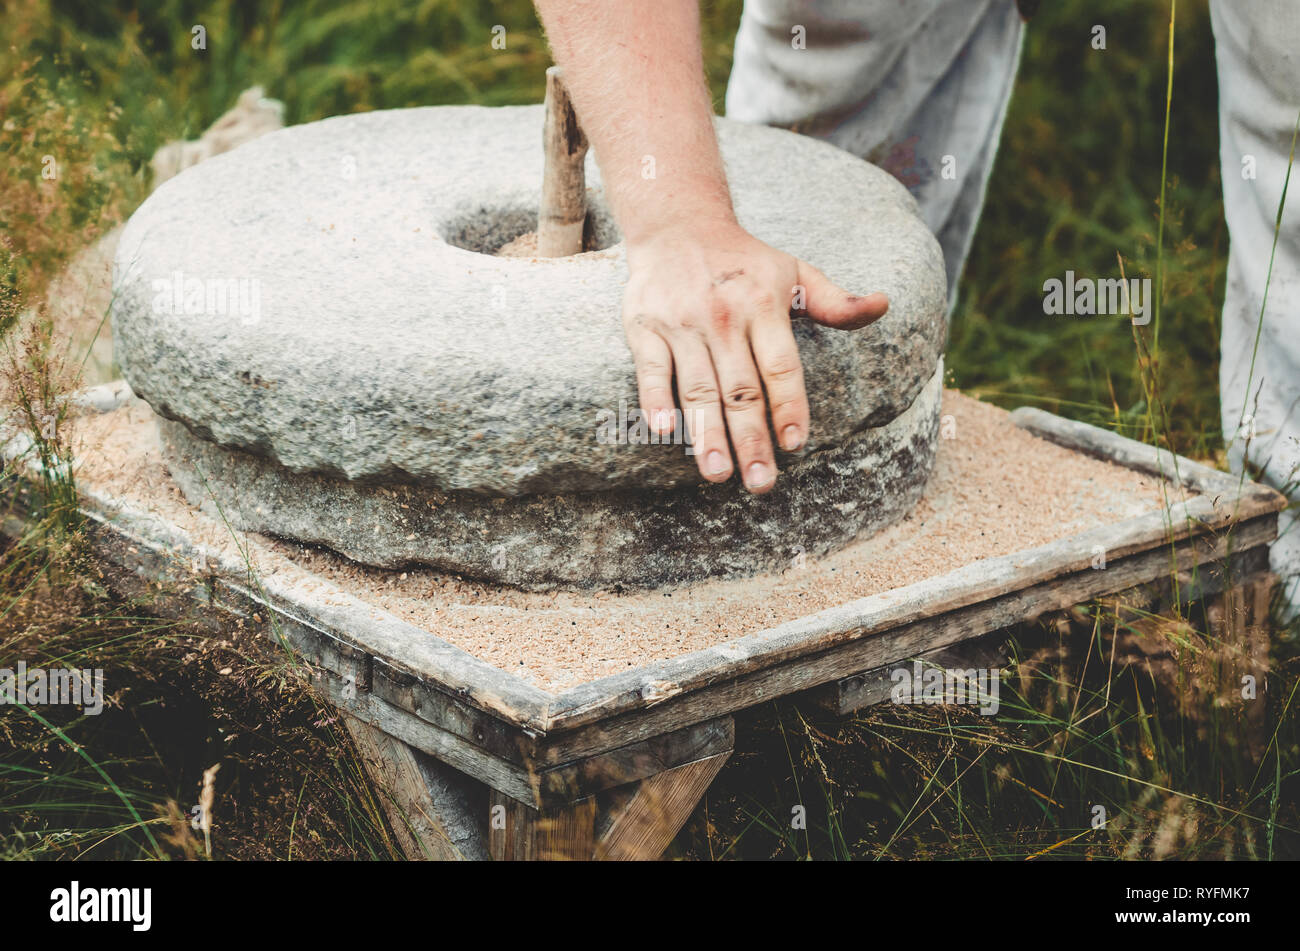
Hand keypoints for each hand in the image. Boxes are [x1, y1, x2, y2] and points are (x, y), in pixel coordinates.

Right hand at [623, 219, 888, 492]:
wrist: (676, 224)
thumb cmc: (744, 261)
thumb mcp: (795, 272)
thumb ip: (836, 302)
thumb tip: (883, 305)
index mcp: (764, 306)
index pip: (780, 366)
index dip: (789, 405)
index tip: (795, 444)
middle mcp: (723, 318)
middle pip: (740, 389)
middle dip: (751, 439)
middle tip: (760, 482)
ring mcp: (682, 324)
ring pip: (698, 389)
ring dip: (707, 434)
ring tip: (719, 474)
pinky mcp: (645, 327)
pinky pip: (652, 369)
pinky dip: (655, 399)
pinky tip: (664, 431)